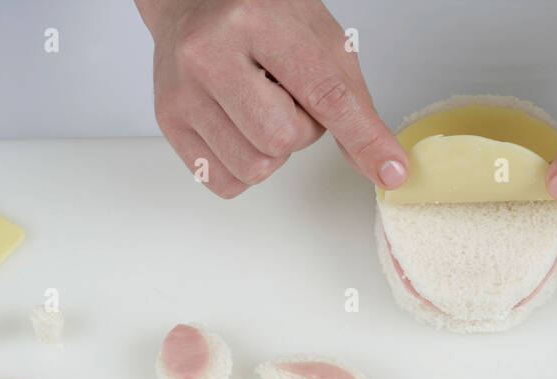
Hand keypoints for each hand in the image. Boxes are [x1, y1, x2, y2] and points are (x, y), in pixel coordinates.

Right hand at [135, 0, 408, 197]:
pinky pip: (225, 182)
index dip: (362, 136)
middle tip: (286, 97)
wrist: (192, 1)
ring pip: (254, 168)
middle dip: (300, 131)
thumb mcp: (317, 37)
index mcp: (256, 19)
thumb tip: (380, 164)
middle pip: (281, 140)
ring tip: (259, 109)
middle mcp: (210, 53)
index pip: (323, 92)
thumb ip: (351, 101)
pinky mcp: (168, 122)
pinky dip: (243, 166)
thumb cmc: (257, 14)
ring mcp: (182, 91)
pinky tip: (238, 127)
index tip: (389, 170)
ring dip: (271, 151)